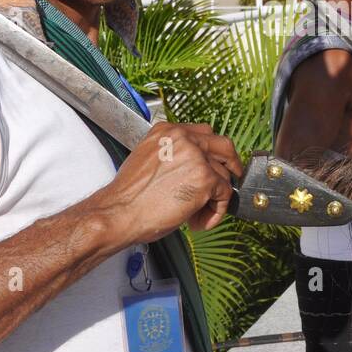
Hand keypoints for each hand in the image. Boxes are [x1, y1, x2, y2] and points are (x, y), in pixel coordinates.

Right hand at [93, 122, 242, 239]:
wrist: (120, 212)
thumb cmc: (129, 195)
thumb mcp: (149, 159)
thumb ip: (173, 155)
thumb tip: (194, 167)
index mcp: (168, 131)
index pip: (203, 133)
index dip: (213, 151)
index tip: (215, 163)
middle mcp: (184, 139)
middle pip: (223, 145)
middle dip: (230, 164)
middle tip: (230, 180)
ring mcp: (196, 157)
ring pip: (225, 175)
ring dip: (215, 197)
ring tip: (197, 214)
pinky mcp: (205, 179)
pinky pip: (225, 194)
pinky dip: (217, 211)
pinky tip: (198, 220)